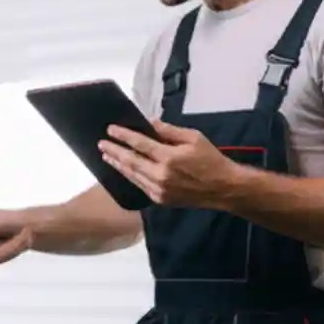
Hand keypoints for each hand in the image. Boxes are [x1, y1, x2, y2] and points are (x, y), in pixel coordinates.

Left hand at [98, 119, 239, 207]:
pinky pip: (140, 186)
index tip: (110, 129)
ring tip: (106, 156)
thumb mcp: (193, 137)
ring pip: (132, 175)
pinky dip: (129, 176)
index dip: (123, 135)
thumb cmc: (210, 159)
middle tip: (101, 143)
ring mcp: (159, 190)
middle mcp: (160, 175)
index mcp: (169, 158)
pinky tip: (123, 170)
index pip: (139, 144)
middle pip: (130, 161)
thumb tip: (150, 123)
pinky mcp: (161, 199)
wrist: (222, 188)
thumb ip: (169, 131)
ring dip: (118, 165)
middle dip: (114, 151)